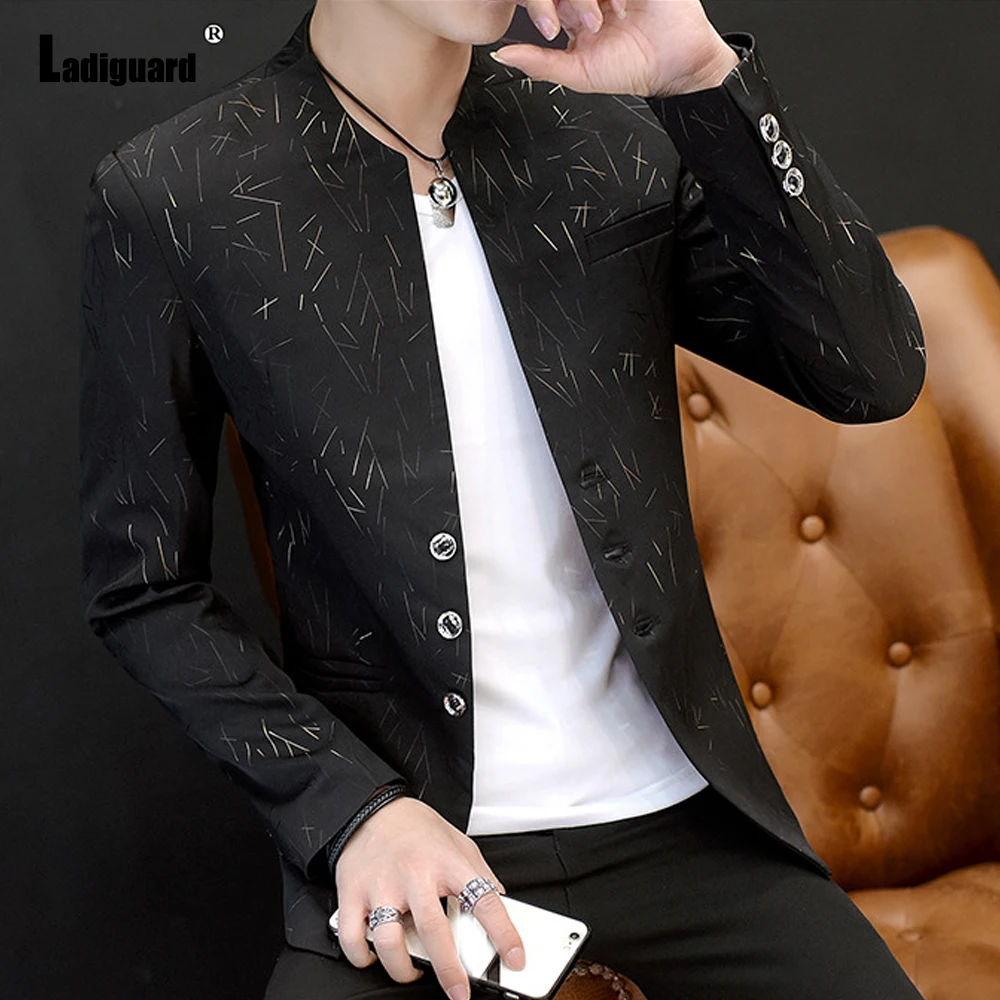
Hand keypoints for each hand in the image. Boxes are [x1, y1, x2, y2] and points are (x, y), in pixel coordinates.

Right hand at [335, 795, 525, 999]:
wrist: (375, 806)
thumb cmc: (418, 829)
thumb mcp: (460, 844)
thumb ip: (480, 875)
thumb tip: (501, 903)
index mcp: (448, 862)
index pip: (485, 901)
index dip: (504, 934)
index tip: (515, 959)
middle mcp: (415, 874)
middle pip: (434, 930)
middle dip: (449, 970)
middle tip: (459, 992)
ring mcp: (382, 885)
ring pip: (390, 942)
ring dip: (403, 969)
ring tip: (413, 971)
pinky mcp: (353, 893)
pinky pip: (354, 938)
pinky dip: (363, 957)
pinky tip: (375, 956)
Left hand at [492, 0, 740, 97]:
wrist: (676, 61)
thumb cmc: (630, 69)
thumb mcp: (577, 72)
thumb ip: (539, 63)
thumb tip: (501, 55)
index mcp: (573, 11)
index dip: (541, 6)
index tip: (553, 26)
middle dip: (565, 1)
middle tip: (584, 21)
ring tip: (601, 19)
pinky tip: (619, 6)